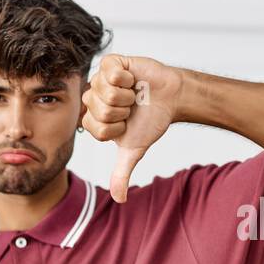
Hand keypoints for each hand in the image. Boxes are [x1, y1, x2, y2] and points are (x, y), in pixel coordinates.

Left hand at [81, 54, 183, 202]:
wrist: (171, 98)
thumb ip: (122, 173)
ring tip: (132, 93)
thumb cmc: (150, 121)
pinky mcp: (111, 63)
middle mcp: (92, 99)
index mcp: (92, 119)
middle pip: (100, 110)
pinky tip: (132, 79)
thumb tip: (119, 200)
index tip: (125, 123)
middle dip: (122, 111)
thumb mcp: (133, 150)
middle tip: (131, 107)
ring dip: (126, 95)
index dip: (115, 127)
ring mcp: (99, 80)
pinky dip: (127, 78)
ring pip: (105, 92)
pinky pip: (111, 72)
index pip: (95, 128)